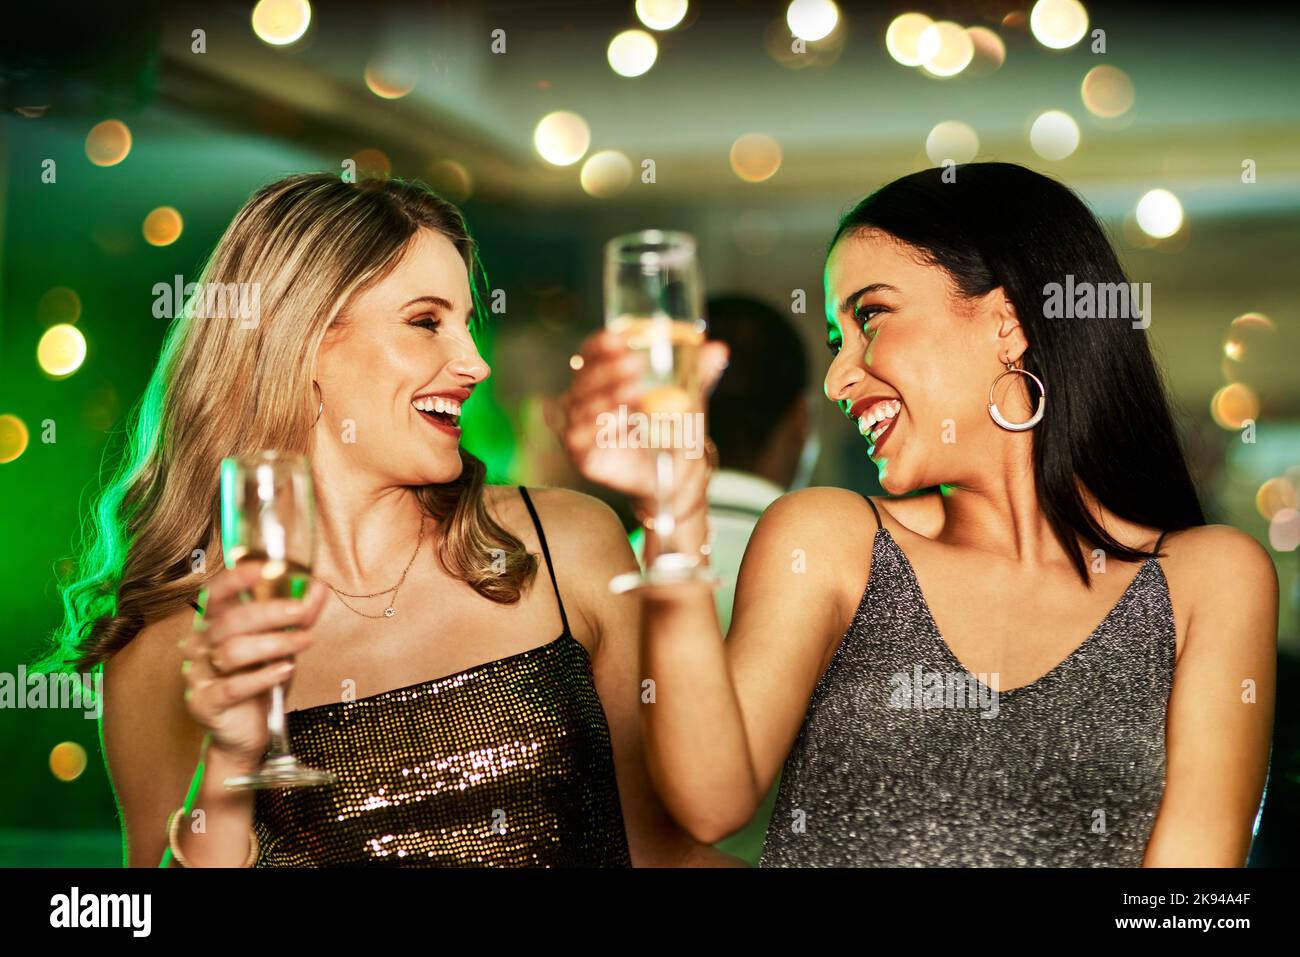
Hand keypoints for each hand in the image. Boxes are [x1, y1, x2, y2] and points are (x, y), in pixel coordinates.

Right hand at [177, 560, 329, 768]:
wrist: (246, 732)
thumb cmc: (260, 680)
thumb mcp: (283, 643)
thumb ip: (298, 615)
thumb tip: (318, 586)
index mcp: (213, 624)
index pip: (215, 592)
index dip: (237, 578)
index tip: (267, 567)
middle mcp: (199, 645)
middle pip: (229, 621)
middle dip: (269, 612)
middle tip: (302, 612)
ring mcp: (198, 675)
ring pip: (232, 651)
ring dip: (275, 643)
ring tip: (305, 641)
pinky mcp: (205, 703)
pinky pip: (232, 686)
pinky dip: (263, 676)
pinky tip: (286, 669)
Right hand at [558, 329, 728, 505]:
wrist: (672, 471)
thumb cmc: (671, 427)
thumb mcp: (686, 396)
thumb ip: (698, 372)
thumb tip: (719, 348)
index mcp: (599, 377)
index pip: (590, 353)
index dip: (602, 344)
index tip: (622, 338)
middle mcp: (582, 398)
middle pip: (585, 377)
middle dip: (609, 369)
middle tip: (636, 365)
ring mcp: (577, 425)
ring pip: (583, 406)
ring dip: (608, 396)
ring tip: (635, 392)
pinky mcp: (580, 453)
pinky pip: (582, 436)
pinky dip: (601, 427)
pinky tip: (622, 421)